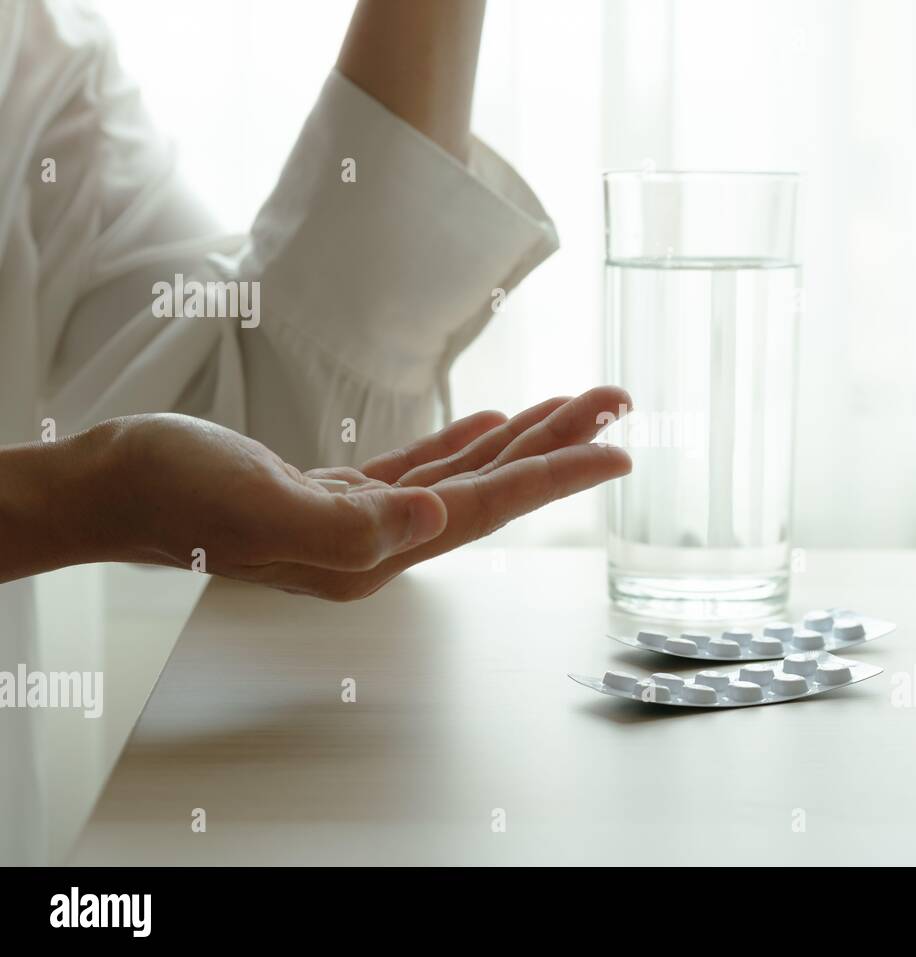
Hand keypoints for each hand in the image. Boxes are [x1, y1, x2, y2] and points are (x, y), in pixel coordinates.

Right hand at [80, 387, 630, 598]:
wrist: (107, 487)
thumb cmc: (171, 494)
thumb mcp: (255, 505)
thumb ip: (348, 523)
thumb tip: (436, 517)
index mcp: (372, 549)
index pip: (487, 506)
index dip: (557, 475)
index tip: (618, 449)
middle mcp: (377, 541)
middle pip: (491, 488)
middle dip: (558, 444)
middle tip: (617, 402)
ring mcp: (357, 520)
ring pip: (463, 473)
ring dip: (522, 439)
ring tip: (575, 405)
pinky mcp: (333, 495)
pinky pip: (419, 468)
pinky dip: (462, 444)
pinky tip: (494, 424)